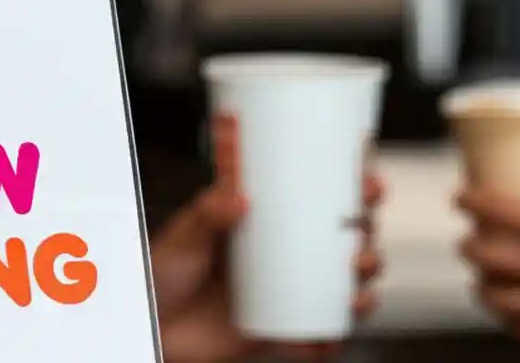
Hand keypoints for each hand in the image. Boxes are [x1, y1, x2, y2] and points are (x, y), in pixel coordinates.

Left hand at [150, 117, 383, 361]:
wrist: (150, 326)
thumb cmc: (162, 272)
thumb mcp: (184, 235)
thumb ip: (208, 214)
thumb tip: (238, 198)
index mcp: (270, 219)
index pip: (320, 197)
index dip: (353, 188)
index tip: (369, 183)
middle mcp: (286, 253)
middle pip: (344, 240)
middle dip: (367, 237)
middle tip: (363, 237)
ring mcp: (287, 290)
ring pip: (342, 285)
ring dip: (362, 286)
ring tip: (357, 288)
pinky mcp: (281, 327)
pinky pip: (320, 332)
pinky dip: (334, 336)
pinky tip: (334, 336)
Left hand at [457, 190, 519, 355]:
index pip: (499, 210)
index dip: (472, 202)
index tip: (462, 198)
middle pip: (487, 258)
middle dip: (469, 248)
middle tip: (468, 241)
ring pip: (498, 300)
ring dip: (482, 288)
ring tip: (481, 280)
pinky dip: (510, 320)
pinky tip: (510, 314)